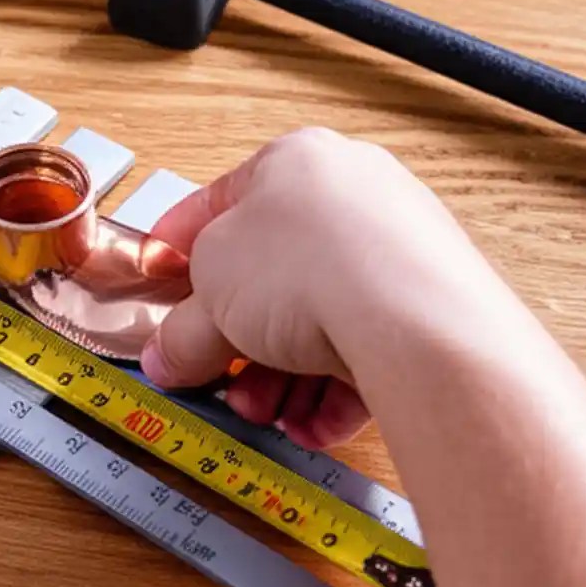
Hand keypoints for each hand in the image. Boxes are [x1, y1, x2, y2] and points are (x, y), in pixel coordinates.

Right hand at [141, 127, 483, 447]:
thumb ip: (181, 330)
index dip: (177, 253)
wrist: (412, 318)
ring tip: (262, 409)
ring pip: (317, 324)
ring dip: (277, 378)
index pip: (217, 207)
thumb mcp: (208, 296)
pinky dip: (331, 394)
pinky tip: (309, 423)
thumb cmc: (314, 269)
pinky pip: (365, 353)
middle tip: (211, 373)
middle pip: (269, 280)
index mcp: (294, 163)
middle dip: (234, 342)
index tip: (158, 288)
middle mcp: (351, 198)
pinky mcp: (427, 310)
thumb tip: (168, 353)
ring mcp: (396, 252)